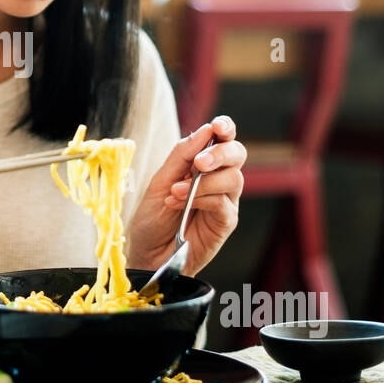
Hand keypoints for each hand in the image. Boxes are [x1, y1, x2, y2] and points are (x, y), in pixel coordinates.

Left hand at [127, 116, 245, 275]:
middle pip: (237, 154)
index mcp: (202, 164)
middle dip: (220, 153)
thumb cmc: (152, 219)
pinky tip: (181, 203)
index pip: (223, 139)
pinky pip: (224, 203)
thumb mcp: (160, 181)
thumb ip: (181, 156)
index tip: (218, 127)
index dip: (225, 128)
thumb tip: (204, 130)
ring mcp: (225, 201)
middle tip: (199, 162)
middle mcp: (218, 179)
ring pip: (233, 179)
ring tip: (176, 191)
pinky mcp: (225, 222)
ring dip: (205, 181)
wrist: (146, 254)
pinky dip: (202, 199)